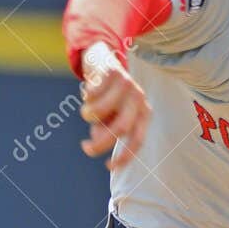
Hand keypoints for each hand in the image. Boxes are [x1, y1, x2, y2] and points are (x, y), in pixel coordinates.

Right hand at [79, 44, 151, 170]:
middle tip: (86, 148)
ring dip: (88, 116)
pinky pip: (92, 94)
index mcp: (143, 113)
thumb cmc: (107, 96)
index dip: (125, 156)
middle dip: (100, 143)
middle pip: (120, 128)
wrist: (103, 60)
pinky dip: (85, 97)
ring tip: (86, 112)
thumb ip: (105, 130)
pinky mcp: (113, 72)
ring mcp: (128, 85)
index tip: (109, 167)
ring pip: (101, 111)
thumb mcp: (109, 117)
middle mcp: (139, 99)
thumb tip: (97, 142)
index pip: (138, 139)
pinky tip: (88, 90)